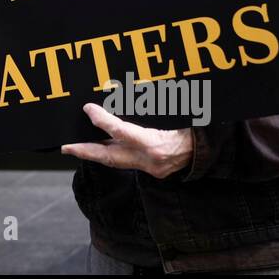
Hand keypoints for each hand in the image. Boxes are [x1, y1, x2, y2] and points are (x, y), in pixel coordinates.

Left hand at [60, 103, 192, 178]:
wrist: (212, 150)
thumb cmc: (196, 128)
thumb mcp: (175, 111)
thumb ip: (150, 109)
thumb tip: (116, 106)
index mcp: (157, 144)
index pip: (123, 132)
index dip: (103, 121)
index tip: (88, 109)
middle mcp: (152, 160)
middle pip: (111, 157)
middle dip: (86, 151)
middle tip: (66, 147)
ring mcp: (153, 168)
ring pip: (117, 161)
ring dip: (96, 153)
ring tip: (76, 146)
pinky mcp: (155, 172)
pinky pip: (129, 161)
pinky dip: (114, 153)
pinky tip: (102, 146)